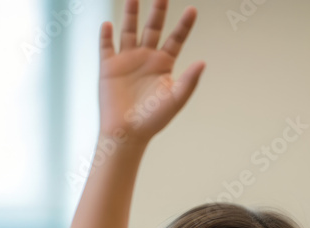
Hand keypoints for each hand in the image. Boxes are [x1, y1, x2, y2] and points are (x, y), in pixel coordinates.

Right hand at [98, 0, 203, 143]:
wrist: (127, 133)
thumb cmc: (153, 120)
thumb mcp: (176, 100)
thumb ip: (189, 81)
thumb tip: (203, 62)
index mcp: (164, 64)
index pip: (176, 38)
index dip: (184, 25)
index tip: (193, 10)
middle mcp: (146, 57)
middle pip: (153, 27)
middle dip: (157, 10)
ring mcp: (127, 60)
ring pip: (129, 30)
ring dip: (131, 14)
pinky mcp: (109, 67)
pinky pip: (106, 47)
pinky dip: (106, 36)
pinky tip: (108, 25)